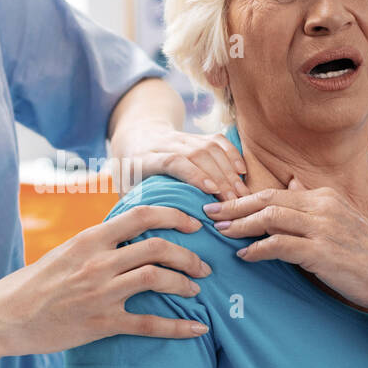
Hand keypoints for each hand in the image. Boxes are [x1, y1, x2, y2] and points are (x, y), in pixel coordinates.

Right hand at [0, 204, 212, 354]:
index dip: (174, 216)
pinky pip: (149, 324)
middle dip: (189, 255)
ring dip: (185, 283)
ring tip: (195, 290)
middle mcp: (97, 262)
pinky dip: (179, 327)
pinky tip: (197, 329)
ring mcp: (100, 293)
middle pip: (157, 247)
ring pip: (157, 279)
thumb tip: (125, 237)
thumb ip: (95, 245)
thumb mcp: (63, 253)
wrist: (3, 317)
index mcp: (88, 239)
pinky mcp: (100, 324)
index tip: (193, 224)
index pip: (141, 216)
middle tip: (203, 266)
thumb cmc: (32, 285)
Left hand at [110, 120, 250, 201]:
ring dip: (229, 170)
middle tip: (234, 203)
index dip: (194, 174)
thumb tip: (152, 232)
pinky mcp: (196, 135)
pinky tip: (242, 172)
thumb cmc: (131, 173)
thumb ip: (137, 206)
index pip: (173, 161)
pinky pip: (217, 140)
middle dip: (220, 178)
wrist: (135, 136)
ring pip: (210, 147)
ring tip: (241, 194)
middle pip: (198, 155)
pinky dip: (232, 154)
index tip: (211, 190)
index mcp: (145, 158)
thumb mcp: (126, 189)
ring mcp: (182, 137)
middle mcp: (165, 143)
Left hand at [202, 179, 367, 310]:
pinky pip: (280, 245)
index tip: (222, 203)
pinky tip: (244, 256)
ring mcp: (323, 229)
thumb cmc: (366, 253)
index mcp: (325, 197)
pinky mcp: (322, 252)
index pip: (275, 192)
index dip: (244, 198)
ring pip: (270, 218)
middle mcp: (323, 207)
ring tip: (220, 233)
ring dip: (240, 225)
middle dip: (233, 206)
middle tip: (208, 212)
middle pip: (267, 200)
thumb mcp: (340, 219)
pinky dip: (258, 250)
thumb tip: (291, 184)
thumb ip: (313, 202)